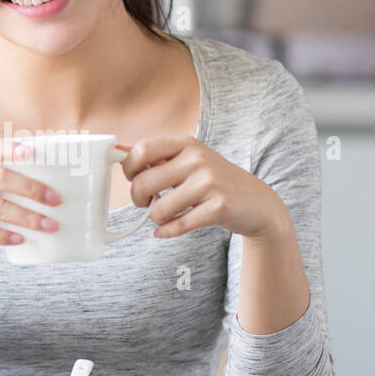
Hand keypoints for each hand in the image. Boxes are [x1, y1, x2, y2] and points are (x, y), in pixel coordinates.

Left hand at [117, 136, 288, 241]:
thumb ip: (159, 158)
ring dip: (156, 219)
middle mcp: (198, 159)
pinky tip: (166, 231)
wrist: (257, 203)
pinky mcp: (218, 208)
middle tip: (146, 203)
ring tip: (165, 216)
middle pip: (144, 182)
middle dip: (138, 199)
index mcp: (187, 144)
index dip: (129, 168)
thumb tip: (117, 152)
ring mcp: (209, 183)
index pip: (142, 149)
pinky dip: (167, 231)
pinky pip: (177, 225)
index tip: (133, 178)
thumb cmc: (215, 181)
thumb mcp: (191, 161)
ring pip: (158, 209)